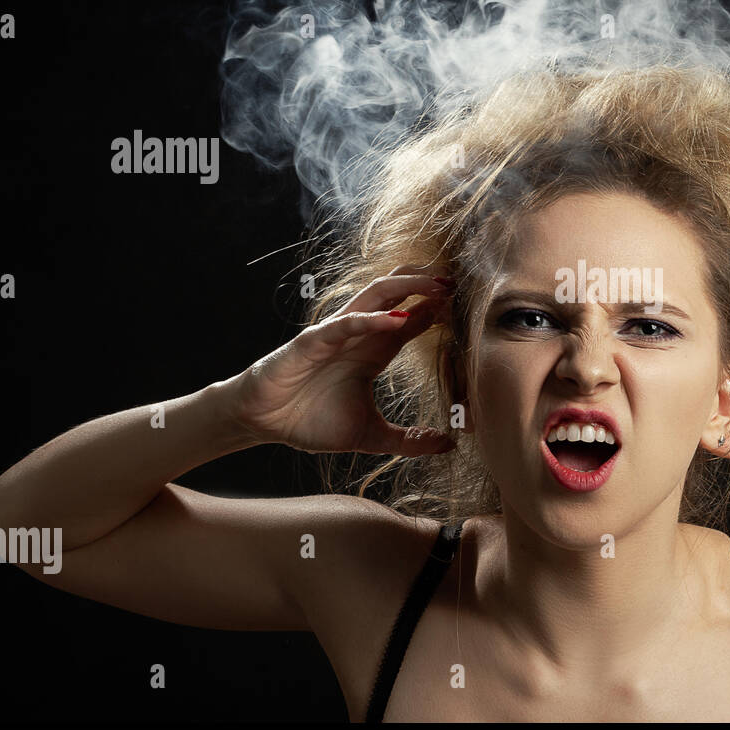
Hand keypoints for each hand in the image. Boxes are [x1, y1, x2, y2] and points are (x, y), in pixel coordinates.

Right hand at [226, 271, 455, 455]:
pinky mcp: (311, 342)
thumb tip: (448, 446)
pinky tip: (397, 319)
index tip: (467, 305)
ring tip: (437, 287)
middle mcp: (358, 335)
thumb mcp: (370, 435)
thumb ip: (408, 440)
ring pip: (374, 297)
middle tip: (460, 283)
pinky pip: (343, 324)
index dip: (438, 309)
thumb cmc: (310, 421)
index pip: (413, 319)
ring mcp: (335, 334)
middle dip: (427, 285)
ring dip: (407, 288)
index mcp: (374, 350)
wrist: (262, 423)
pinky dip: (370, 319)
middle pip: (398, 295)